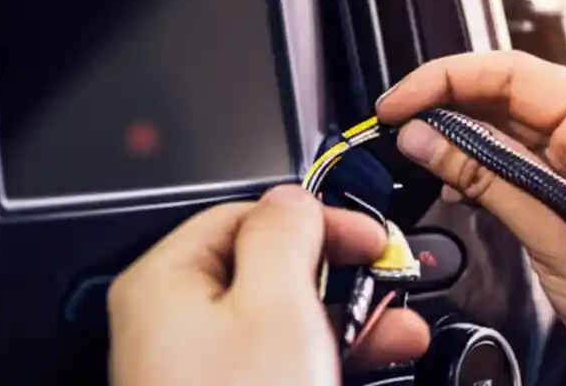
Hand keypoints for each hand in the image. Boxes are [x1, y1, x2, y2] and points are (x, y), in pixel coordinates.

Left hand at [107, 185, 429, 385]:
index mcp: (166, 283)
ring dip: (346, 317)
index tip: (369, 236)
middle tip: (388, 282)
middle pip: (267, 268)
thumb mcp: (275, 306)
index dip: (315, 219)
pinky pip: (280, 362)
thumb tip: (293, 196)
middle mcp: (174, 324)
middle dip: (340, 274)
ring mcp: (200, 371)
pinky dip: (329, 355)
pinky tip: (376, 357)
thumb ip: (285, 234)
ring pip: (281, 319)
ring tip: (399, 328)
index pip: (246, 215)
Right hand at [377, 51, 565, 385]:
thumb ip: (486, 177)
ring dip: (462, 142)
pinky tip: (459, 185)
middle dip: (447, 110)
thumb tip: (423, 137)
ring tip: (419, 161)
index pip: (510, 71)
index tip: (397, 105)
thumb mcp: (559, 233)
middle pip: (508, 96)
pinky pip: (525, 164)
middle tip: (396, 134)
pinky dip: (486, 171)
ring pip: (511, 131)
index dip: (443, 80)